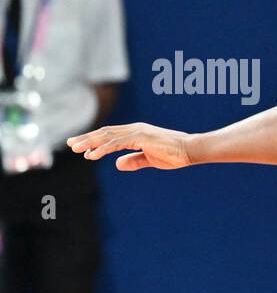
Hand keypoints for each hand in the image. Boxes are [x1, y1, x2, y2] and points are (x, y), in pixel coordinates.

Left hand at [67, 123, 193, 170]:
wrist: (191, 150)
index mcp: (136, 133)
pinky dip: (102, 149)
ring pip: (107, 136)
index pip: (111, 135)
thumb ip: (134, 161)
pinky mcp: (140, 138)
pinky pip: (116, 143)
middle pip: (105, 132)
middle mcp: (134, 129)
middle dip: (87, 138)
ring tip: (76, 149)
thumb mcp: (150, 159)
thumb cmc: (175, 155)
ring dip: (90, 142)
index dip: (95, 140)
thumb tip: (117, 164)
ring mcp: (137, 132)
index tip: (82, 148)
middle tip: (70, 144)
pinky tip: (92, 155)